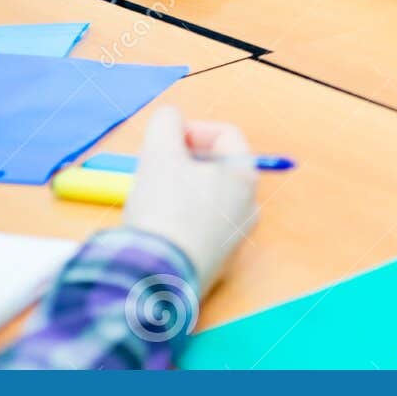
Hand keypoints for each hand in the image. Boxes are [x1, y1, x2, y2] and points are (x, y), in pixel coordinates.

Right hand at [122, 106, 258, 292]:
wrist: (156, 278)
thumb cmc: (165, 208)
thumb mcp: (160, 153)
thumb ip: (166, 124)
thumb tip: (170, 117)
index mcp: (245, 176)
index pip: (226, 135)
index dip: (191, 129)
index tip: (163, 139)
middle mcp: (247, 207)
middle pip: (214, 168)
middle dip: (179, 162)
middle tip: (151, 168)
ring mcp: (233, 238)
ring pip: (203, 199)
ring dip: (175, 190)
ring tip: (148, 197)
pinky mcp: (212, 263)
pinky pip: (195, 228)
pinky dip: (175, 219)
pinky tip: (153, 227)